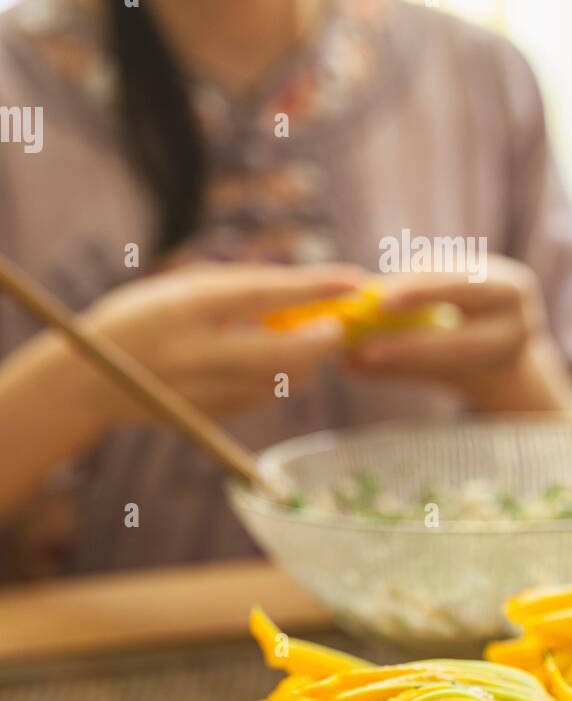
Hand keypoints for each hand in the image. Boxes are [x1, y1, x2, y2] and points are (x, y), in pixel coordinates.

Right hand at [80, 261, 365, 426]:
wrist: (86, 379)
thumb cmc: (142, 317)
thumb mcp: (183, 288)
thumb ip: (240, 290)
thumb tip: (305, 293)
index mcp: (187, 307)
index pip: (264, 293)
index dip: (314, 287)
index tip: (355, 280)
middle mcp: (194, 352)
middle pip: (282, 355)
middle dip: (322, 341)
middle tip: (337, 326)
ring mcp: (199, 392)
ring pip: (278, 383)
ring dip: (303, 363)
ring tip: (301, 341)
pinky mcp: (205, 419)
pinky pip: (259, 400)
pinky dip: (275, 382)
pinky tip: (263, 365)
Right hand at [345, 254, 571, 412]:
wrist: (504, 352)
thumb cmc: (464, 371)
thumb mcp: (439, 375)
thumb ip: (398, 368)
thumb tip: (348, 362)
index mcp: (509, 341)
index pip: (456, 344)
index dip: (409, 348)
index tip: (365, 352)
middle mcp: (516, 303)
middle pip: (460, 288)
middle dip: (413, 293)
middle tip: (370, 303)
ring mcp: (503, 273)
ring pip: (444, 269)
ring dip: (405, 281)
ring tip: (371, 299)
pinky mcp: (484, 258)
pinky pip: (437, 260)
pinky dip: (408, 273)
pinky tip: (387, 290)